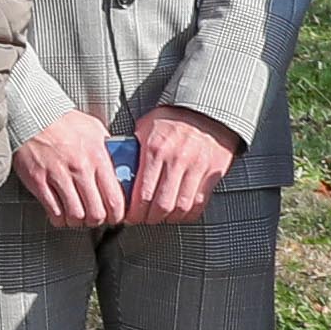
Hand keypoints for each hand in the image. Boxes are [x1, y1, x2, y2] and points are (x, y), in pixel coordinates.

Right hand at [13, 112, 127, 230]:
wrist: (33, 114)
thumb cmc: (65, 122)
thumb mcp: (96, 130)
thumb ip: (109, 151)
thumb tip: (123, 168)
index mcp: (97, 157)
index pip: (115, 199)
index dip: (118, 215)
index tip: (116, 216)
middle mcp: (79, 168)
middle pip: (96, 213)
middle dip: (99, 221)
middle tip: (97, 218)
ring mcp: (57, 176)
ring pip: (75, 215)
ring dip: (78, 221)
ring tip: (79, 216)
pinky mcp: (38, 181)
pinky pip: (53, 211)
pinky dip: (59, 218)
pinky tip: (62, 213)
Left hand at [122, 105, 242, 223]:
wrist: (206, 110)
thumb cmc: (172, 118)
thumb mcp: (145, 128)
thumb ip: (133, 149)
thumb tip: (117, 170)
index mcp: (155, 150)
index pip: (142, 193)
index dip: (135, 212)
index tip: (129, 216)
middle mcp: (176, 161)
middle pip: (161, 205)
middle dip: (149, 218)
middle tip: (143, 220)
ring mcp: (196, 168)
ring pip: (181, 207)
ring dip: (168, 218)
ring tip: (160, 218)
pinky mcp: (212, 172)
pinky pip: (200, 202)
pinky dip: (188, 213)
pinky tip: (179, 213)